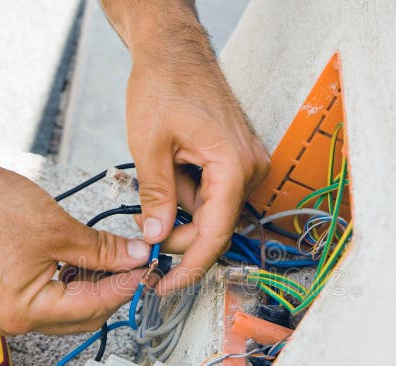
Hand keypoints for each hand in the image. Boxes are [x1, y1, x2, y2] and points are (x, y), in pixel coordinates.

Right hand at [0, 147, 151, 334]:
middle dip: (112, 290)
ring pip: (69, 309)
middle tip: (136, 264)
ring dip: (95, 287)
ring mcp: (9, 309)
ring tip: (117, 259)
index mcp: (24, 311)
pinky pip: (51, 298)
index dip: (125, 286)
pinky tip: (89, 262)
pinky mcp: (8, 295)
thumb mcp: (61, 231)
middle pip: (82, 316)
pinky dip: (73, 283)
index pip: (92, 307)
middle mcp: (14, 320)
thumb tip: (135, 258)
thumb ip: (104, 251)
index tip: (146, 269)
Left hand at [114, 3, 269, 292]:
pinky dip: (188, 191)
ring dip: (181, 207)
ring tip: (159, 172)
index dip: (190, 265)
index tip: (168, 284)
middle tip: (146, 234)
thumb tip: (157, 236)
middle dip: (179, 234)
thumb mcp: (150, 146)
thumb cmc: (165, 83)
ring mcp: (245, 162)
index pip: (216, 233)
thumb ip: (157, 197)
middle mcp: (249, 167)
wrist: (173, 49)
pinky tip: (172, 166)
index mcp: (234, 165)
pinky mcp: (235, 158)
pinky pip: (212, 191)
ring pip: (211, 209)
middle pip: (215, 225)